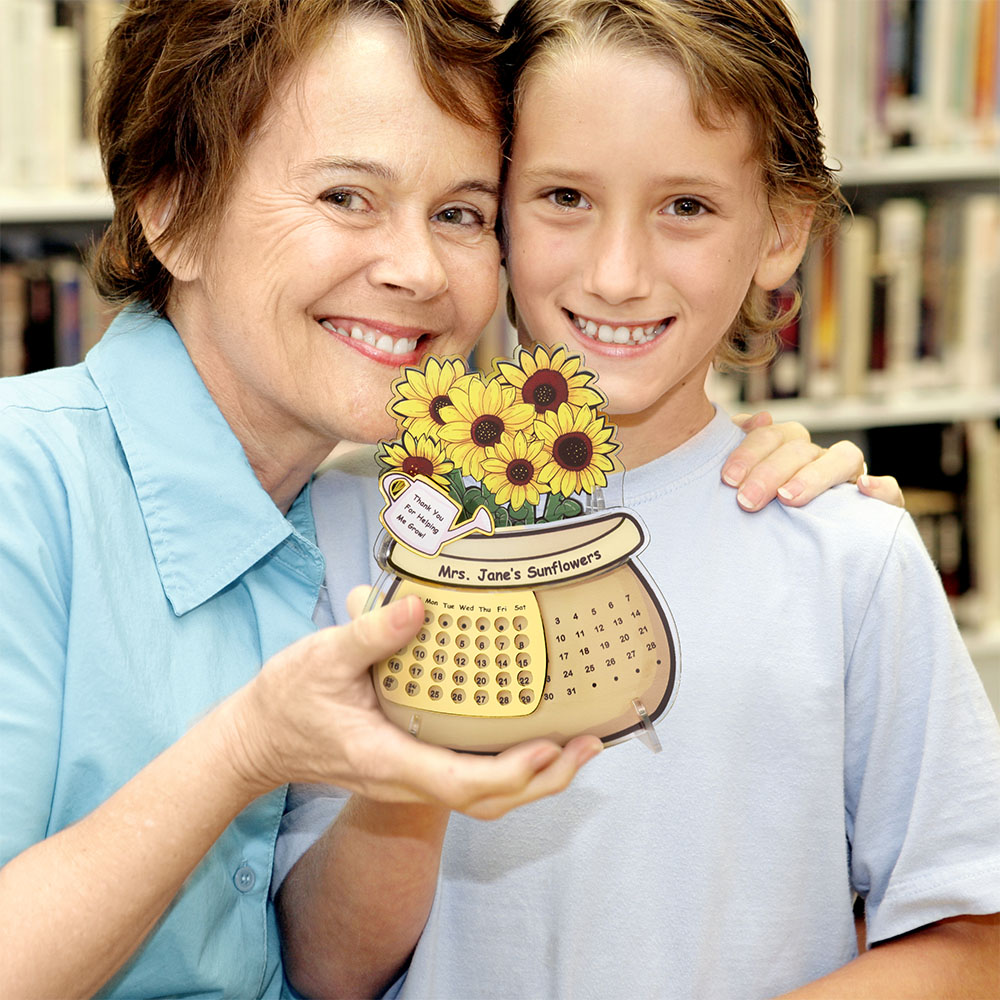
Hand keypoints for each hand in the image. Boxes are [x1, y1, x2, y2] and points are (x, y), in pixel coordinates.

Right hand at [226, 589, 600, 818]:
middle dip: (544, 780)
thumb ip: (370, 632)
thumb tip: (420, 607)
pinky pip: (470, 779)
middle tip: (590, 745)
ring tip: (578, 746)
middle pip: (487, 801)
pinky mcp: (412, 765)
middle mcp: (405, 778)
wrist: (256, 740)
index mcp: (386, 758)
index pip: (458, 782)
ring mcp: (410, 777)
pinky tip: (532, 738)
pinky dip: (510, 767)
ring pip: (483, 797)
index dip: (508, 771)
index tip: (548, 747)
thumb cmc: (286, 701)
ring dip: (536, 778)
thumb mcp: (322, 658)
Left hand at [723, 411, 903, 510]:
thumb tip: (757, 418)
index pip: (772, 436)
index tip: (727, 479)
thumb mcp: (745, 482)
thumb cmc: (762, 513)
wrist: (796, 556)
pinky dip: (882, 488)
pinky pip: (890, 492)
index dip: (749, 452)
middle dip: (770, 472)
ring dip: (815, 475)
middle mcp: (820, 458)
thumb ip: (742, 447)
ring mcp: (850, 479)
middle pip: (801, 449)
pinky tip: (863, 489)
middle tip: (746, 501)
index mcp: (789, 448)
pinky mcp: (878, 506)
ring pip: (844, 458)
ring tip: (788, 498)